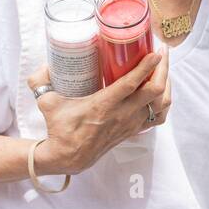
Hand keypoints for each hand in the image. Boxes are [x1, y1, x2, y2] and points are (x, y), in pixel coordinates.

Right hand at [27, 52, 171, 175]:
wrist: (70, 157)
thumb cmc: (60, 128)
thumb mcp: (47, 103)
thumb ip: (41, 80)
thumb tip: (44, 63)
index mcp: (104, 105)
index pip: (131, 84)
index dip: (146, 67)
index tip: (156, 52)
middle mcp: (123, 114)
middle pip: (154, 90)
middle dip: (163, 69)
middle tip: (163, 51)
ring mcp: (132, 123)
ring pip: (161, 104)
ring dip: (167, 84)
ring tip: (164, 68)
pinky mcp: (135, 129)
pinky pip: (159, 116)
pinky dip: (165, 102)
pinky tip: (163, 91)